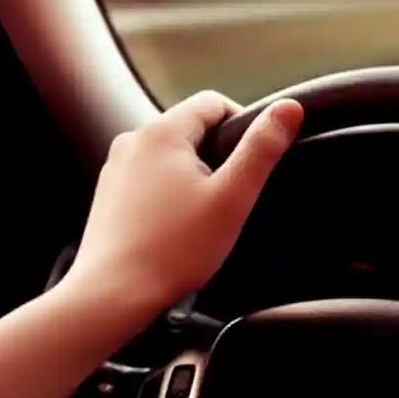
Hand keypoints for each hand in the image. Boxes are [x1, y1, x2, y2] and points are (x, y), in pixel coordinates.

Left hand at [67, 91, 303, 311]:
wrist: (113, 294)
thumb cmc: (175, 249)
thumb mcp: (232, 197)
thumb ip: (262, 149)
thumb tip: (289, 108)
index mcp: (162, 132)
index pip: (213, 103)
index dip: (243, 126)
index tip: (251, 165)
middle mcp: (133, 141)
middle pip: (192, 129)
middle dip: (217, 156)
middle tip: (229, 198)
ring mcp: (116, 167)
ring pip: (171, 156)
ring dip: (194, 176)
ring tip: (203, 217)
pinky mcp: (109, 194)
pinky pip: (151, 178)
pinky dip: (170, 194)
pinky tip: (176, 228)